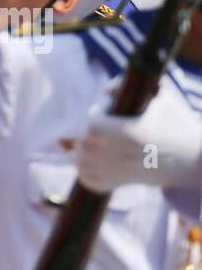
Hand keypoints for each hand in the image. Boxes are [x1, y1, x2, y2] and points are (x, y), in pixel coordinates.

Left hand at [77, 90, 201, 192]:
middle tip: (97, 126)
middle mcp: (124, 156)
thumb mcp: (162, 97)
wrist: (190, 158)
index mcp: (133, 134)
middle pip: (84, 143)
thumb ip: (132, 86)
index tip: (102, 111)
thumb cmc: (176, 124)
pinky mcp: (118, 184)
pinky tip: (91, 160)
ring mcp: (120, 173)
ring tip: (90, 142)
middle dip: (85, 131)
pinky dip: (84, 170)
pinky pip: (88, 180)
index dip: (93, 116)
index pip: (92, 125)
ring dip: (79, 150)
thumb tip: (106, 90)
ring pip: (80, 162)